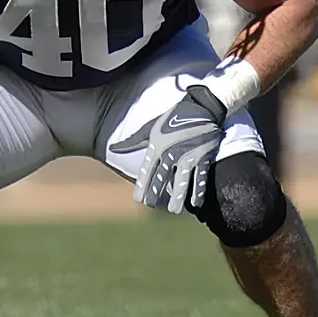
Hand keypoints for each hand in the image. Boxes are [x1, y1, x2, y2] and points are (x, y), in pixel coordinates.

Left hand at [110, 84, 226, 215]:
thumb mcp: (152, 127)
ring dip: (178, 196)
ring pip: (182, 180)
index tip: (138, 199)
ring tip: (174, 210)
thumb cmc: (174, 116)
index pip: (148, 169)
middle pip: (163, 177)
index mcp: (159, 144)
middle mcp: (172, 152)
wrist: (202, 106)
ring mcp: (189, 155)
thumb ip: (134, 141)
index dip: (143, 185)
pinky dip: (198, 191)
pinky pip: (200, 177)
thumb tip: (113, 148)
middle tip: (151, 206)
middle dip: (156, 193)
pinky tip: (196, 203)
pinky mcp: (204, 156)